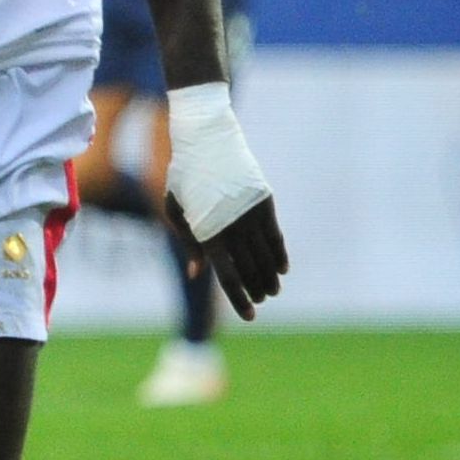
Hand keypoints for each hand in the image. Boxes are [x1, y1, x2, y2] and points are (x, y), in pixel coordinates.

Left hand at [166, 190, 289, 320]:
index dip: (240, 299)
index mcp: (207, 232)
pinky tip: (282, 269)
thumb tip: (196, 274)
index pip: (228, 277)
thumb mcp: (176, 210)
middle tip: (261, 300)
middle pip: (250, 270)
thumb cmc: (185, 178)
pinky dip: (280, 255)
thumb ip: (189, 243)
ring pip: (265, 256)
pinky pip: (275, 236)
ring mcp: (250, 216)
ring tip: (273, 290)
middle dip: (256, 290)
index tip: (251, 316)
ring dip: (270, 277)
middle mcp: (232, 227)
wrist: (207, 142)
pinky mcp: (264, 204)